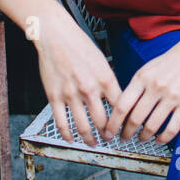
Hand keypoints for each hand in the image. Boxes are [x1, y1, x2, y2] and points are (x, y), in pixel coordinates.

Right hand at [31, 5, 122, 146]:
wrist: (56, 36)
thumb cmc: (80, 45)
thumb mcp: (102, 61)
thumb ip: (108, 82)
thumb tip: (116, 100)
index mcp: (105, 79)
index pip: (120, 108)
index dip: (124, 121)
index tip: (125, 128)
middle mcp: (90, 89)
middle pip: (103, 122)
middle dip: (108, 134)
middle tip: (109, 138)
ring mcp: (71, 95)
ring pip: (83, 127)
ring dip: (90, 139)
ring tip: (93, 143)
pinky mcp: (54, 97)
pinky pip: (62, 123)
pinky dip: (67, 135)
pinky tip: (71, 139)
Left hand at [103, 30, 179, 144]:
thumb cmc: (169, 62)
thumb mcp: (147, 69)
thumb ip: (135, 87)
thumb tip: (122, 110)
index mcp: (142, 77)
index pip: (122, 105)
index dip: (113, 123)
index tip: (108, 132)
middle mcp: (156, 87)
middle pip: (135, 119)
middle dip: (126, 133)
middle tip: (124, 138)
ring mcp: (172, 96)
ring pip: (152, 126)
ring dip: (144, 137)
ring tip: (141, 139)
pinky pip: (172, 128)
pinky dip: (163, 138)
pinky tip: (158, 140)